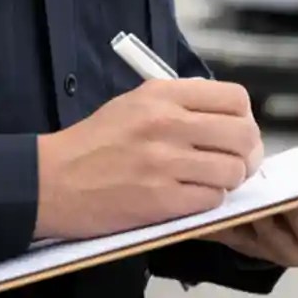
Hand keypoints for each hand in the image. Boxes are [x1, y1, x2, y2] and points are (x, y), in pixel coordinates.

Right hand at [33, 79, 263, 239]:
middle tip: (236, 164)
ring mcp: (164, 162)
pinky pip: (211, 200)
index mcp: (163, 95)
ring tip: (210, 182)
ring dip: (228, 182)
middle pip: (243, 135)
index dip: (244, 119)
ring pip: (233, 171)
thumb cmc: (95, 143)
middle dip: (247, 154)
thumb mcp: (136, 103)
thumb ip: (182, 104)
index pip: (235, 98)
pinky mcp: (160, 199)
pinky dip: (208, 202)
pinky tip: (191, 198)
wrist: (50, 181)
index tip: (236, 133)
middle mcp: (167, 123)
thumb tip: (230, 119)